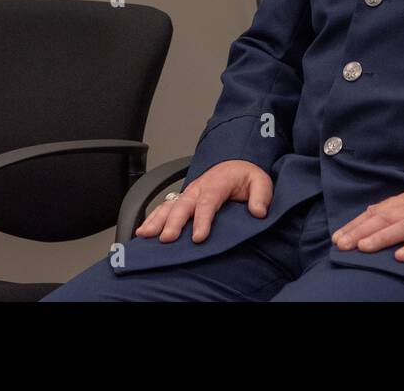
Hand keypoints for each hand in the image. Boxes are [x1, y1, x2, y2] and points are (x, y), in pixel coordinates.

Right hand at [134, 159, 272, 244]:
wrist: (235, 166)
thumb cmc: (246, 177)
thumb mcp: (260, 182)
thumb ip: (261, 196)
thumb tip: (259, 211)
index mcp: (217, 184)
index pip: (208, 202)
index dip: (202, 220)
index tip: (198, 238)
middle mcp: (199, 188)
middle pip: (183, 205)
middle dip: (174, 222)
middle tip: (167, 239)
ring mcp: (188, 193)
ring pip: (169, 206)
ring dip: (157, 220)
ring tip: (145, 234)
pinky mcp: (182, 199)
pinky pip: (164, 208)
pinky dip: (151, 218)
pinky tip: (142, 232)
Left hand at [331, 182, 403, 261]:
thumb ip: (398, 206)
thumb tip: (371, 211)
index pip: (378, 211)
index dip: (357, 224)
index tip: (338, 236)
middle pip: (385, 218)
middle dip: (361, 231)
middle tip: (341, 244)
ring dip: (382, 237)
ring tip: (363, 247)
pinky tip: (403, 256)